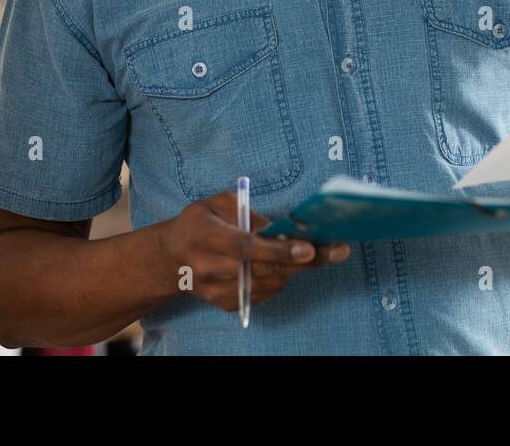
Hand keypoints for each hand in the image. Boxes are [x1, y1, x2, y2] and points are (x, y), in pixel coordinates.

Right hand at [153, 189, 350, 311]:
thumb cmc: (199, 223)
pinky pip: (266, 293)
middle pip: (266, 269)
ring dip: (295, 267)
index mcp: (206, 237)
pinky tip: (282, 263)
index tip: (308, 248)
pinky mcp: (228, 305)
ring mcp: (218, 291)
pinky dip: (281, 277)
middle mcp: (210, 268)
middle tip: (338, 249)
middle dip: (305, 260)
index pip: (246, 247)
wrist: (171, 260)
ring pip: (271, 283)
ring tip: (310, 250)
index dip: (278, 249)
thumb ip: (247, 211)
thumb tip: (281, 227)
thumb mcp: (216, 204)